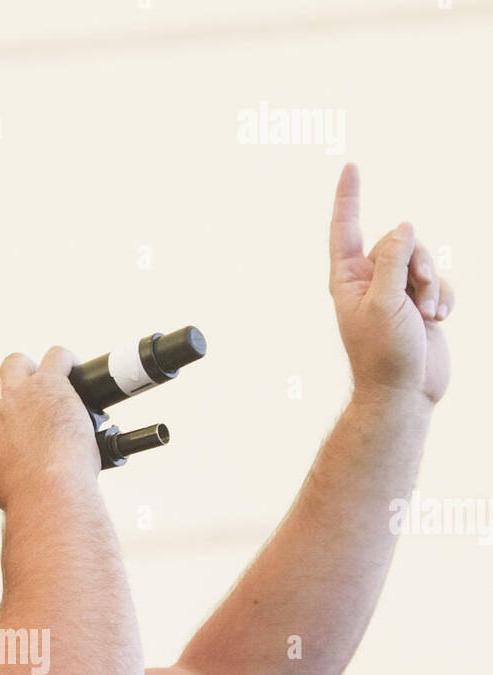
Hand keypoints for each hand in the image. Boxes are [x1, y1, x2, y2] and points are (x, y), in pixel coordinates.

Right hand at [0, 346, 100, 510]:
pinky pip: (56, 356)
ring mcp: (18, 390)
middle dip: (4, 389)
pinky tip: (71, 370)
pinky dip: (64, 361)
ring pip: (16, 362)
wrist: (47, 492)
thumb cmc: (22, 495)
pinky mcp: (49, 384)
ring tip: (46, 387)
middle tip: (24, 407)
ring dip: (29, 372)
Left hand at [328, 162, 452, 406]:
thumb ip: (393, 258)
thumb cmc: (384, 353)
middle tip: (416, 295)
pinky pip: (439, 282)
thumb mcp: (384, 301)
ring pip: (423, 259)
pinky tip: (437, 320)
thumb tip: (403, 226)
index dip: (349, 198)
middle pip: (399, 241)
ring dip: (431, 285)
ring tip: (425, 316)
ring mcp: (396, 293)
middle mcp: (370, 282)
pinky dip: (443, 298)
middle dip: (416, 262)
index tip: (351, 166)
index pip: (346, 229)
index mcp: (348, 280)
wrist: (405, 392)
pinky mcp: (419, 304)